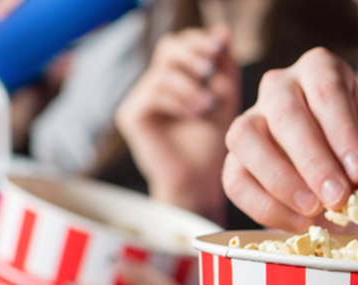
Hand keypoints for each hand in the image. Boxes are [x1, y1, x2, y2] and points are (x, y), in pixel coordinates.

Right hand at [115, 26, 239, 222]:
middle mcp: (155, 82)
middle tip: (210, 71)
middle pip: (168, 47)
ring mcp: (139, 98)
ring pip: (163, 72)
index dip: (199, 41)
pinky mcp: (130, 115)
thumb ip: (224, 66)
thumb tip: (222, 29)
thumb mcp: (227, 99)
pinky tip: (193, 116)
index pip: (182, 42)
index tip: (220, 49)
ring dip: (191, 87)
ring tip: (208, 107)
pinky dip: (177, 101)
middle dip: (193, 55)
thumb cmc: (216, 142)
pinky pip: (151, 93)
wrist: (201, 181)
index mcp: (178, 76)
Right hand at [222, 47, 357, 231]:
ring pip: (246, 139)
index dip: (342, 132)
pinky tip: (299, 224)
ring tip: (314, 210)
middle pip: (285, 113)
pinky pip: (235, 180)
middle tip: (338, 197)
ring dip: (280, 179)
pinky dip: (264, 206)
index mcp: (322, 70)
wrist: (351, 179)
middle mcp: (280, 87)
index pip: (327, 90)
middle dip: (313, 160)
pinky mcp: (235, 161)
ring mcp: (251, 121)